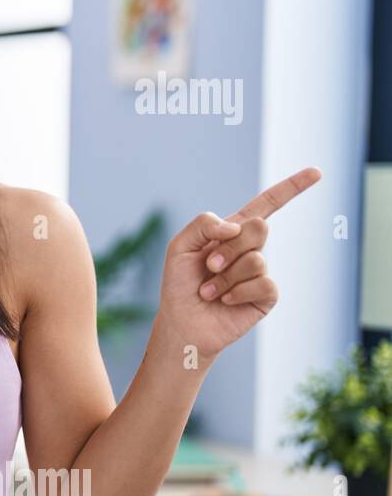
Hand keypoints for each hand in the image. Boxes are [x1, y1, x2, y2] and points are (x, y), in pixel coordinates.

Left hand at [155, 167, 320, 360]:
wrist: (182, 322)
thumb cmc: (179, 284)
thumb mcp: (179, 246)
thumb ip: (202, 224)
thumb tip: (236, 227)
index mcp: (232, 232)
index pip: (266, 204)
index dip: (291, 188)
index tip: (317, 172)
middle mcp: (250, 249)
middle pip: (260, 227)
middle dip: (229, 247)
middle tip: (209, 265)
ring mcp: (260, 272)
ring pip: (257, 259)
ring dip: (225, 276)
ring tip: (209, 290)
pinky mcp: (266, 295)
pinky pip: (263, 283)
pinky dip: (237, 292)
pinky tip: (225, 300)